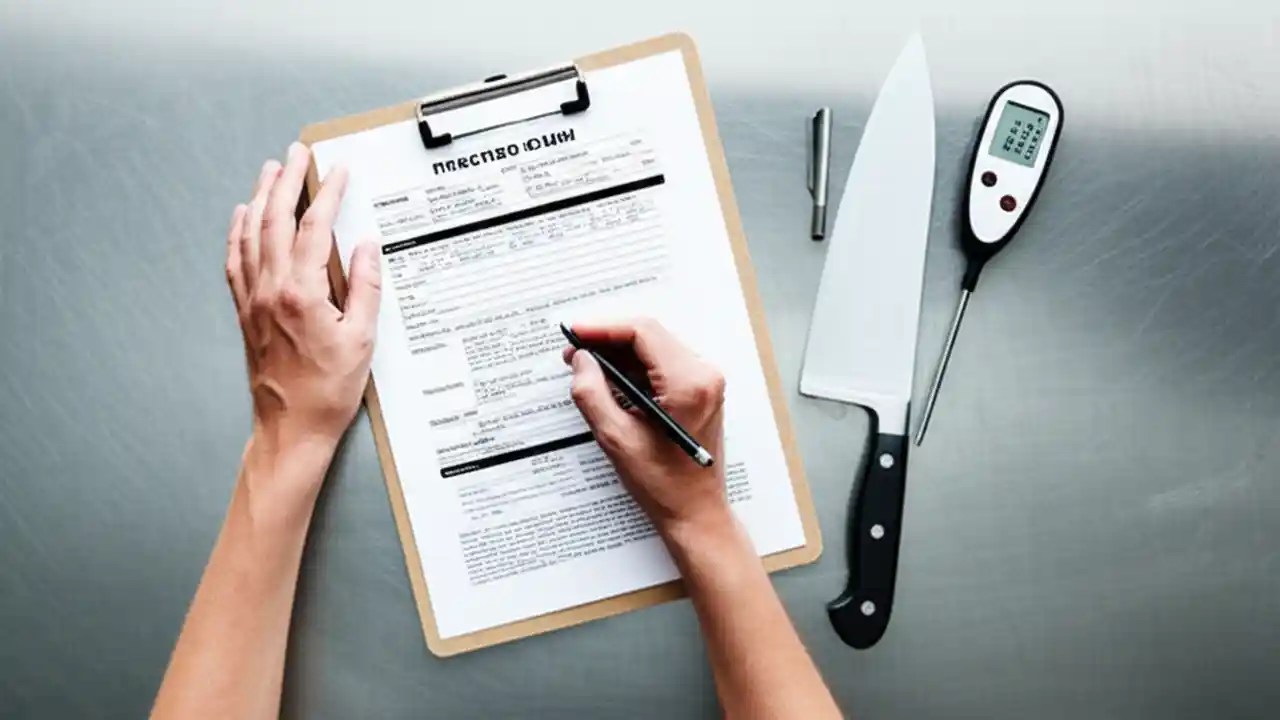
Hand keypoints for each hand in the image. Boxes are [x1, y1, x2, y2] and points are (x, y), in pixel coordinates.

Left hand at [225, 143, 381, 456]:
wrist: (291, 427)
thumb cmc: (328, 391)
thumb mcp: (363, 340)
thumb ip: (366, 289)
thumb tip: (367, 248)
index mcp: (303, 293)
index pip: (315, 228)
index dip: (326, 194)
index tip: (336, 172)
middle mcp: (271, 290)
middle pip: (275, 220)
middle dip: (287, 181)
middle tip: (297, 153)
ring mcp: (253, 299)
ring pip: (251, 234)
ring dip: (260, 198)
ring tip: (270, 170)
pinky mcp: (245, 312)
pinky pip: (235, 261)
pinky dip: (237, 232)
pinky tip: (242, 217)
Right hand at [564, 319, 729, 537]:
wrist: (695, 512)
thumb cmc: (664, 484)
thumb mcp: (616, 438)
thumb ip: (592, 393)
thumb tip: (581, 361)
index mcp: (689, 383)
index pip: (643, 333)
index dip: (603, 329)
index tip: (576, 334)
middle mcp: (704, 376)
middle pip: (649, 337)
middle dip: (608, 341)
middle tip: (574, 353)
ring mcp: (706, 383)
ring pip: (655, 349)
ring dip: (620, 355)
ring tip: (587, 368)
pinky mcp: (700, 392)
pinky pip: (663, 366)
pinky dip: (635, 368)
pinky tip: (610, 380)